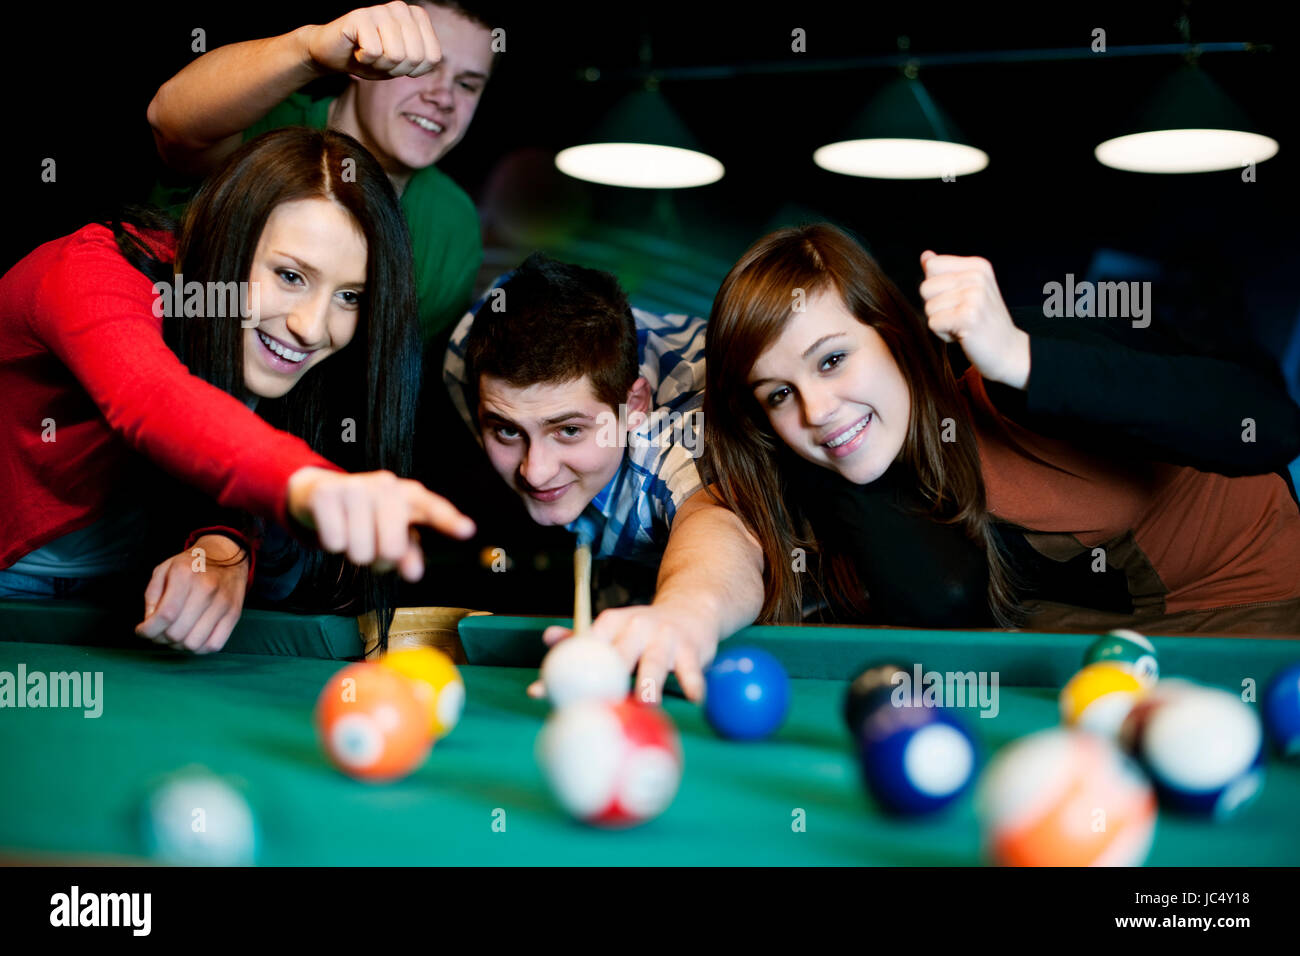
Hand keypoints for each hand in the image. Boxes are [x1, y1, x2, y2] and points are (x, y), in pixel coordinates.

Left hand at [135, 535, 248, 652]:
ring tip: (175, 635)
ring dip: (179, 645)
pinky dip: (198, 648)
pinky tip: (192, 637)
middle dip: (160, 638)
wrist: (227, 554)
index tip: (142, 631)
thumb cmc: (192, 564)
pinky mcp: (234, 614)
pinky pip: (214, 645)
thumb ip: (152, 595)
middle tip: (158, 632)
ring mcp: (223, 603)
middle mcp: (207, 588)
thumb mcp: (164, 569)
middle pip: (177, 632)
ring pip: (194, 643)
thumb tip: (150, 622)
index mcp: (185, 574)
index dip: (148, 630)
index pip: (165, 614)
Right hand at [286, 467, 475, 580]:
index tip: (467, 530)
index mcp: (410, 495)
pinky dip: (332, 544)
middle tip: (373, 548)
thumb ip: (408, 552)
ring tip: (352, 534)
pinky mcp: (327, 493)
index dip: (449, 521)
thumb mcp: (392, 532)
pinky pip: (334, 543)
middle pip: (392, 548)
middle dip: (380, 560)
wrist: (320, 492)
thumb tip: (414, 573)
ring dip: (354, 553)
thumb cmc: (366, 517)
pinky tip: (333, 526)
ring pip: (361, 551)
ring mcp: (357, 486)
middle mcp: (387, 486)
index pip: (433, 509)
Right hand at [303, 2, 441, 80]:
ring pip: (395, 55)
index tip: (398, 63)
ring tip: (369, 54)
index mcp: (418, 17)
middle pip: (414, 57)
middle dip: (396, 68)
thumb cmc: (372, 59)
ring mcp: (381, 9)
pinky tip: (357, 49)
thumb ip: (423, 59)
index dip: (414, 70)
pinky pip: (373, 52)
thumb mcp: (404, 64)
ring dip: (379, 64)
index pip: (432, 57)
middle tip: (380, 58)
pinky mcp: (360, 16)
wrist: (335, 54)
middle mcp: (402, 8)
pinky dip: (364, 60)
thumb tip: (433, 57)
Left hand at [526, 602, 719, 703]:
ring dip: (650, 682)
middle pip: (619, 654)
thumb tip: (546, 639)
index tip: (544, 695)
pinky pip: (691, 669)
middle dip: (606, 679)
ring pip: (655, 661)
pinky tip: (694, 699)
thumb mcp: (613, 630)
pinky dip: (693, 684)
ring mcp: (665, 636)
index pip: (584, 645)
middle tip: (595, 705)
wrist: (691, 609)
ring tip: (646, 702)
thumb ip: (580, 639)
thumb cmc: (643, 632)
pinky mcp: (692, 648)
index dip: (563, 671)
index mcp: (611, 622)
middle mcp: (637, 626)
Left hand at [919, 250, 1030, 388]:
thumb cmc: (983, 322)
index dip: (936, 288)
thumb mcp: (968, 290)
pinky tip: (963, 335)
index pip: (932, 266)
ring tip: (963, 325)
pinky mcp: (969, 317)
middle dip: (936, 307)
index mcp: (978, 266)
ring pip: (928, 308)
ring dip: (941, 322)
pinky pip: (933, 323)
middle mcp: (978, 277)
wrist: (1008, 351)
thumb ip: (945, 272)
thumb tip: (925, 256)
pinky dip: (943, 335)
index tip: (958, 300)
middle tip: (961, 316)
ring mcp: (975, 296)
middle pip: (926, 288)